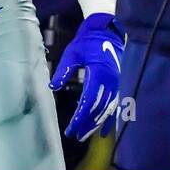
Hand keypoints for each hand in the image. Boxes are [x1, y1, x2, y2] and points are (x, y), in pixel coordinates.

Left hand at [50, 13, 125, 140]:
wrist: (107, 34)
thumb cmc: (88, 42)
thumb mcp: (73, 52)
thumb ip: (64, 70)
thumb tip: (53, 87)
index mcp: (99, 74)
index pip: (89, 101)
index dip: (80, 116)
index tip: (71, 128)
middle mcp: (110, 83)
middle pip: (98, 109)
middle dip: (86, 124)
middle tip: (75, 135)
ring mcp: (116, 86)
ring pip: (106, 110)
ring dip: (96, 124)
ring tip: (84, 135)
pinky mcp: (117, 87)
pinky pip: (114, 107)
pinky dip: (110, 120)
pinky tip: (104, 133)